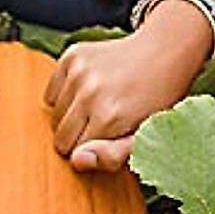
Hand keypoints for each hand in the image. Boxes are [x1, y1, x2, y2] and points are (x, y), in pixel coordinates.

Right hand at [44, 25, 208, 171]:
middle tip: (104, 122)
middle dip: (79, 135)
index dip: (93, 149)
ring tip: (99, 104)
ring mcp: (79, 71)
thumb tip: (77, 160)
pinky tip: (88, 90)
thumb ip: (113, 156)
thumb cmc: (156, 100)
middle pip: (60, 136)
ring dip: (72, 115)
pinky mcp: (72, 56)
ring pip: (54, 115)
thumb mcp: (145, 136)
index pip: (75, 154)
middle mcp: (90, 92)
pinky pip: (51, 92)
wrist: (163, 53)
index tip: (110, 137)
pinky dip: (63, 95)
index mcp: (109, 117)